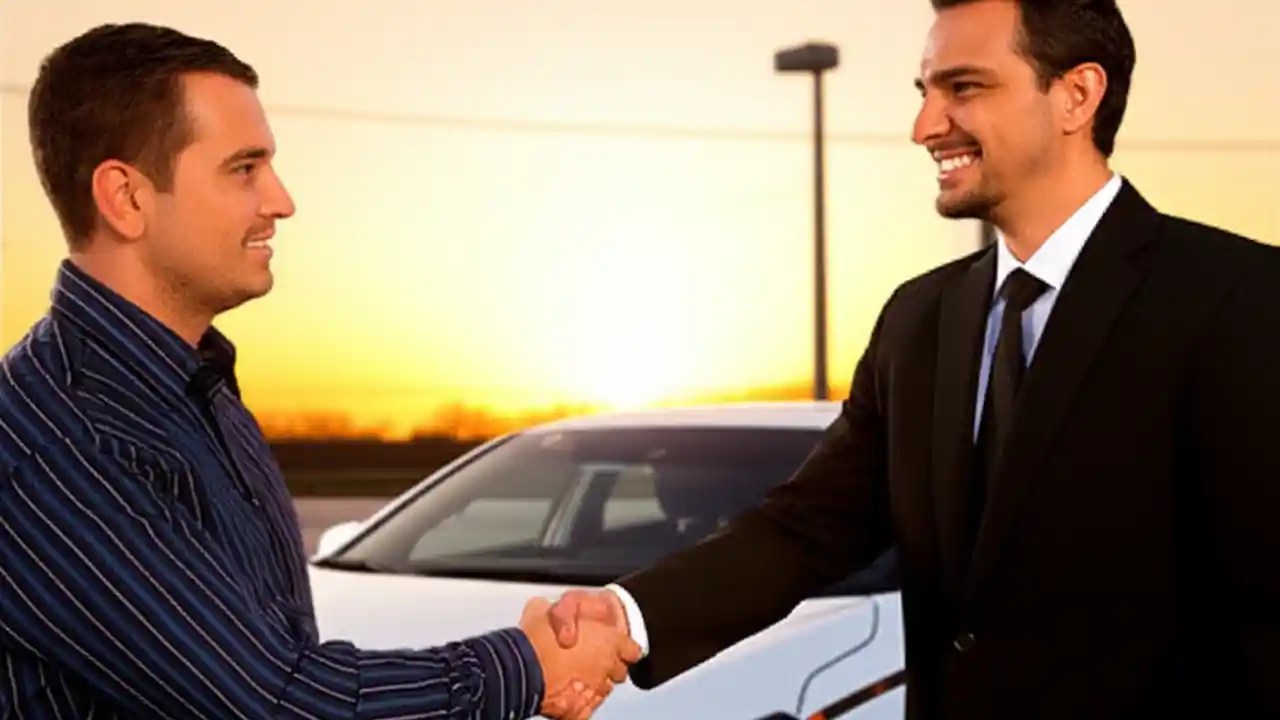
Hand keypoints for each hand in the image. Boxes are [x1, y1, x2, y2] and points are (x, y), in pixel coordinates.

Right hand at [520, 597, 633, 718]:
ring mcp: (595, 691)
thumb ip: (562, 612)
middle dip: (608, 667)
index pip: (631, 649)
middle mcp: (607, 667)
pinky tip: (565, 699)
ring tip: (574, 679)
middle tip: (589, 661)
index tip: (617, 648)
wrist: (520, 667)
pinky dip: (577, 706)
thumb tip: (557, 612)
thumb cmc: (536, 636)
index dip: (623, 647)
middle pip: (618, 671)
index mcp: (609, 641)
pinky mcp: (579, 711)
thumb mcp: (547, 607)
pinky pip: (584, 711)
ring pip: (602, 690)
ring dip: (593, 685)